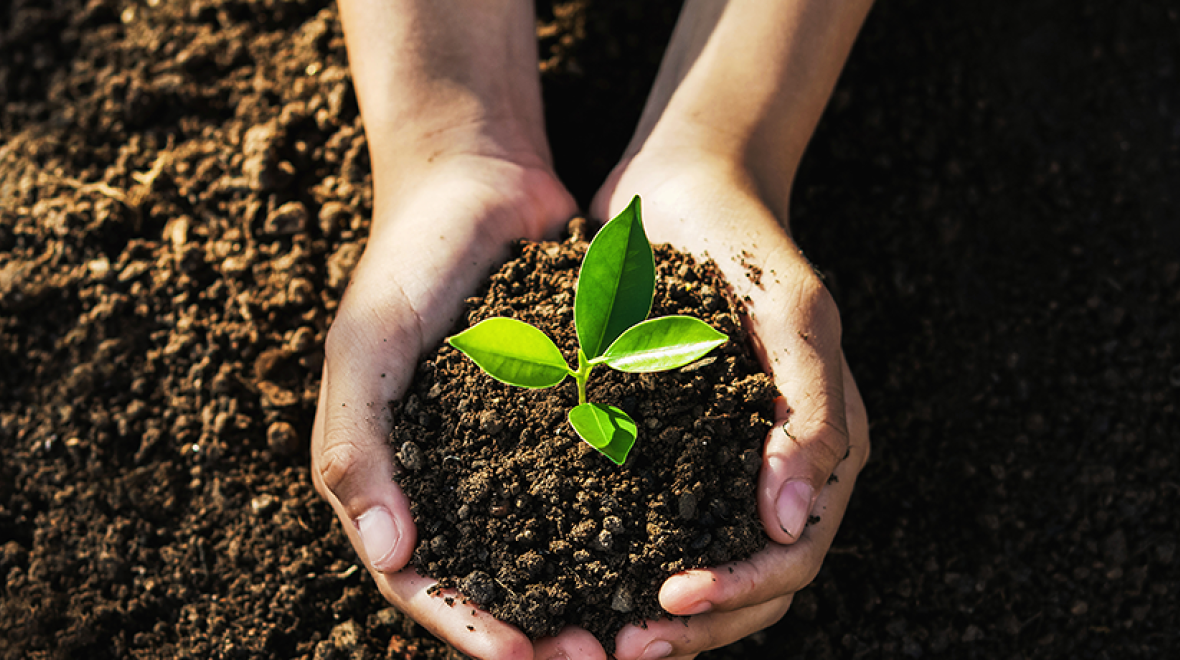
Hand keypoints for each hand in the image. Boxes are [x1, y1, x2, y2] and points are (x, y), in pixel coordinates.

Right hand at [311, 155, 608, 659]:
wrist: (477, 180)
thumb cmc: (408, 260)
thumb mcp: (366, 345)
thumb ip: (358, 445)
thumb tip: (392, 558)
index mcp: (391, 475)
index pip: (421, 581)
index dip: (470, 627)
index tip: (528, 657)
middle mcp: (450, 476)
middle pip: (490, 580)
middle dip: (538, 631)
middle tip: (601, 658)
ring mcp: (507, 451)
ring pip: (546, 547)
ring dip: (585, 592)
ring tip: (639, 623)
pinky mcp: (561, 419)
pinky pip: (588, 484)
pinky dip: (618, 523)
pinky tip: (666, 546)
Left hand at [592, 157, 870, 659]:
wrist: (686, 190)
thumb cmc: (745, 246)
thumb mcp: (790, 313)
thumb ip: (809, 411)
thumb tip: (793, 522)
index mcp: (824, 447)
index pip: (794, 555)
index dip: (740, 593)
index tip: (666, 601)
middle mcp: (780, 467)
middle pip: (755, 584)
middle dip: (698, 625)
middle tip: (624, 649)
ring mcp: (727, 461)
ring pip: (708, 566)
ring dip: (666, 616)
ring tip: (604, 638)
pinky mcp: (675, 447)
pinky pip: (661, 524)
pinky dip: (632, 562)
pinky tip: (583, 579)